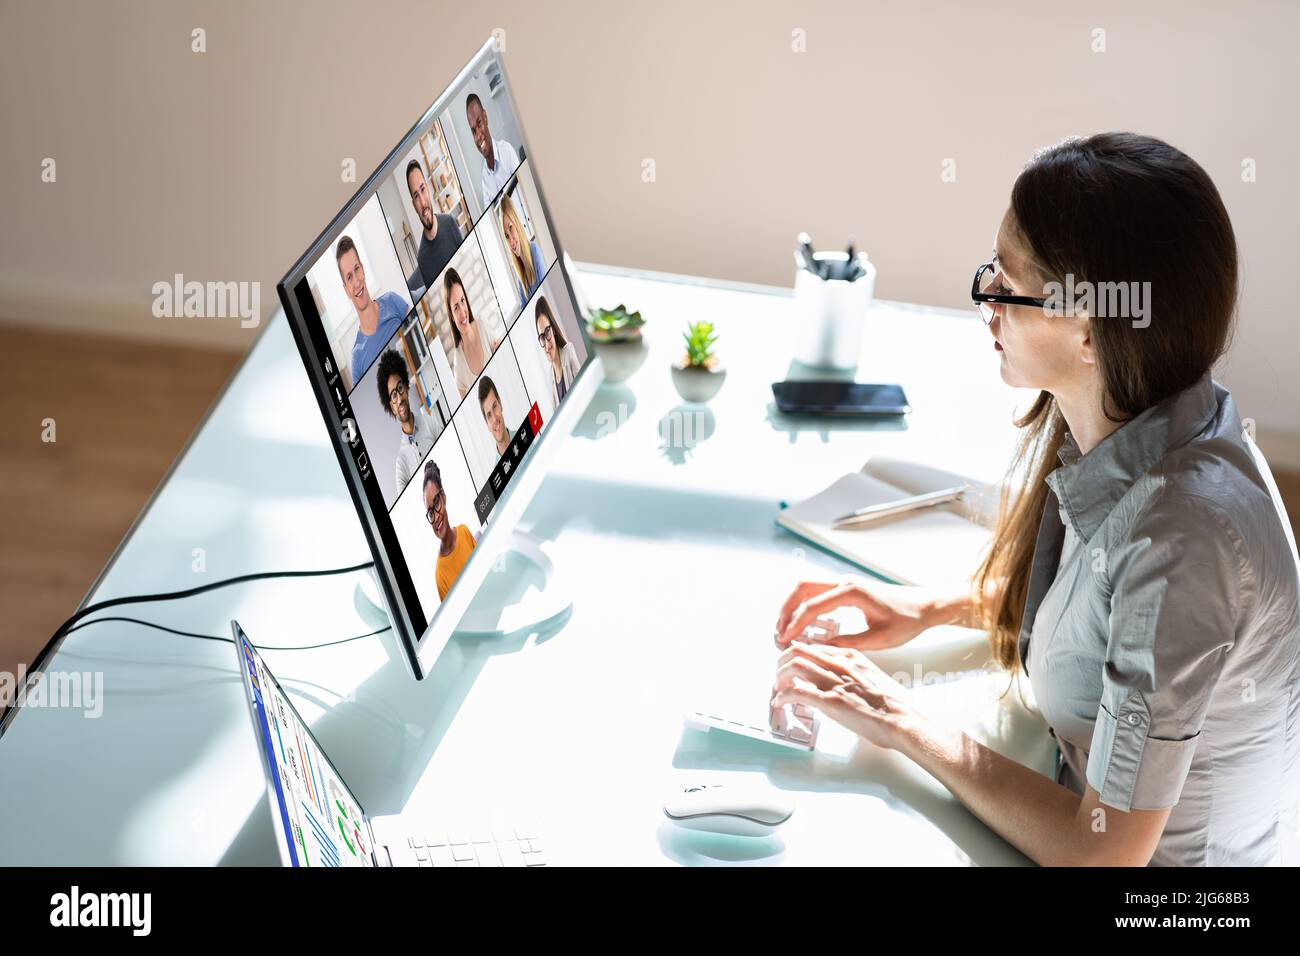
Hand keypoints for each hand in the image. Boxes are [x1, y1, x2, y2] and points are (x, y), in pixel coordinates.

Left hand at [771, 642, 917, 751]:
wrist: (904, 721)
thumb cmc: (895, 706)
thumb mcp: (874, 679)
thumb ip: (855, 676)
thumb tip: (842, 684)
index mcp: (851, 657)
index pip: (814, 647)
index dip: (796, 655)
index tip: (790, 664)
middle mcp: (840, 664)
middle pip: (798, 650)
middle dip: (781, 662)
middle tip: (778, 676)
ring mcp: (834, 681)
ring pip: (793, 666)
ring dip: (779, 678)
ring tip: (777, 689)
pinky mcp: (830, 701)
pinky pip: (796, 692)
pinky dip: (783, 696)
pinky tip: (780, 703)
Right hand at [773, 577, 937, 650]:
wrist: (925, 605)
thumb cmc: (907, 620)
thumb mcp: (879, 639)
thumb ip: (848, 643)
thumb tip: (821, 648)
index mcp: (852, 592)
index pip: (813, 606)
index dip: (795, 624)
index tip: (784, 639)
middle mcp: (845, 582)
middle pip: (802, 587)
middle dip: (786, 609)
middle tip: (779, 631)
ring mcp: (845, 582)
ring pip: (807, 585)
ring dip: (793, 604)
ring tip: (786, 626)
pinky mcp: (847, 586)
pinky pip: (817, 590)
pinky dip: (804, 603)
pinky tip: (804, 621)